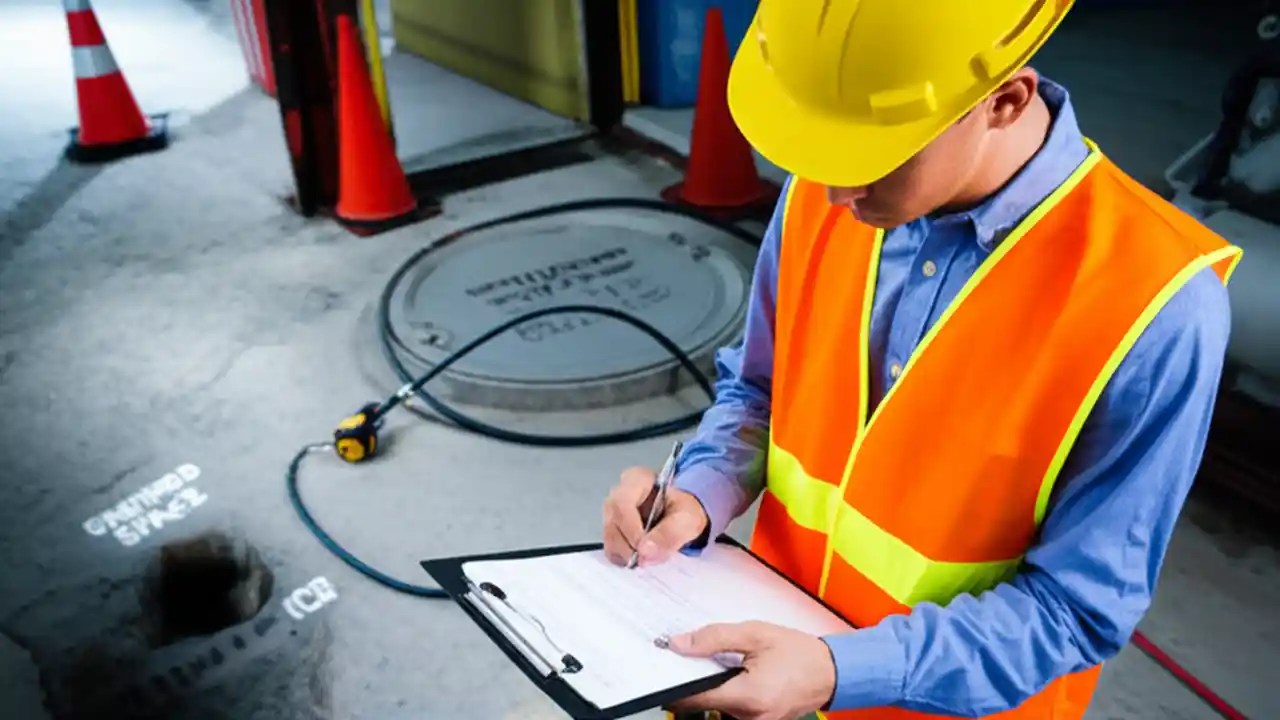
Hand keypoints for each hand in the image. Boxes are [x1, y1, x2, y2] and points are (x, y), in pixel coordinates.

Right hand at [602, 465, 707, 566]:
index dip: (631, 529)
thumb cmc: (683, 510)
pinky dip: (625, 559)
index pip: (622, 503)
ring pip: (609, 539)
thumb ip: (669, 533)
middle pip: (612, 523)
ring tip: (649, 557)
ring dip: (628, 555)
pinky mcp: (610, 532)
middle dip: (630, 547)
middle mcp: (617, 494)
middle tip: (648, 558)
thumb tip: (645, 551)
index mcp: (636, 480)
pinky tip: (641, 556)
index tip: (644, 549)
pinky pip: (610, 550)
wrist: (682, 517)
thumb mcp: (687, 519)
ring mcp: (611, 513)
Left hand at [665, 621, 835, 719]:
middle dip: (693, 681)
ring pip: (715, 706)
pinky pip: (730, 709)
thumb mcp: (755, 635)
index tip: (663, 668)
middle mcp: (749, 718)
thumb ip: (714, 638)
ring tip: (722, 663)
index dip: (674, 682)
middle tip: (692, 657)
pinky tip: (734, 675)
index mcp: (748, 696)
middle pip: (703, 703)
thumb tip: (681, 644)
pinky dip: (725, 693)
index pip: (694, 698)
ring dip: (711, 686)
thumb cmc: (799, 653)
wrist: (831, 672)